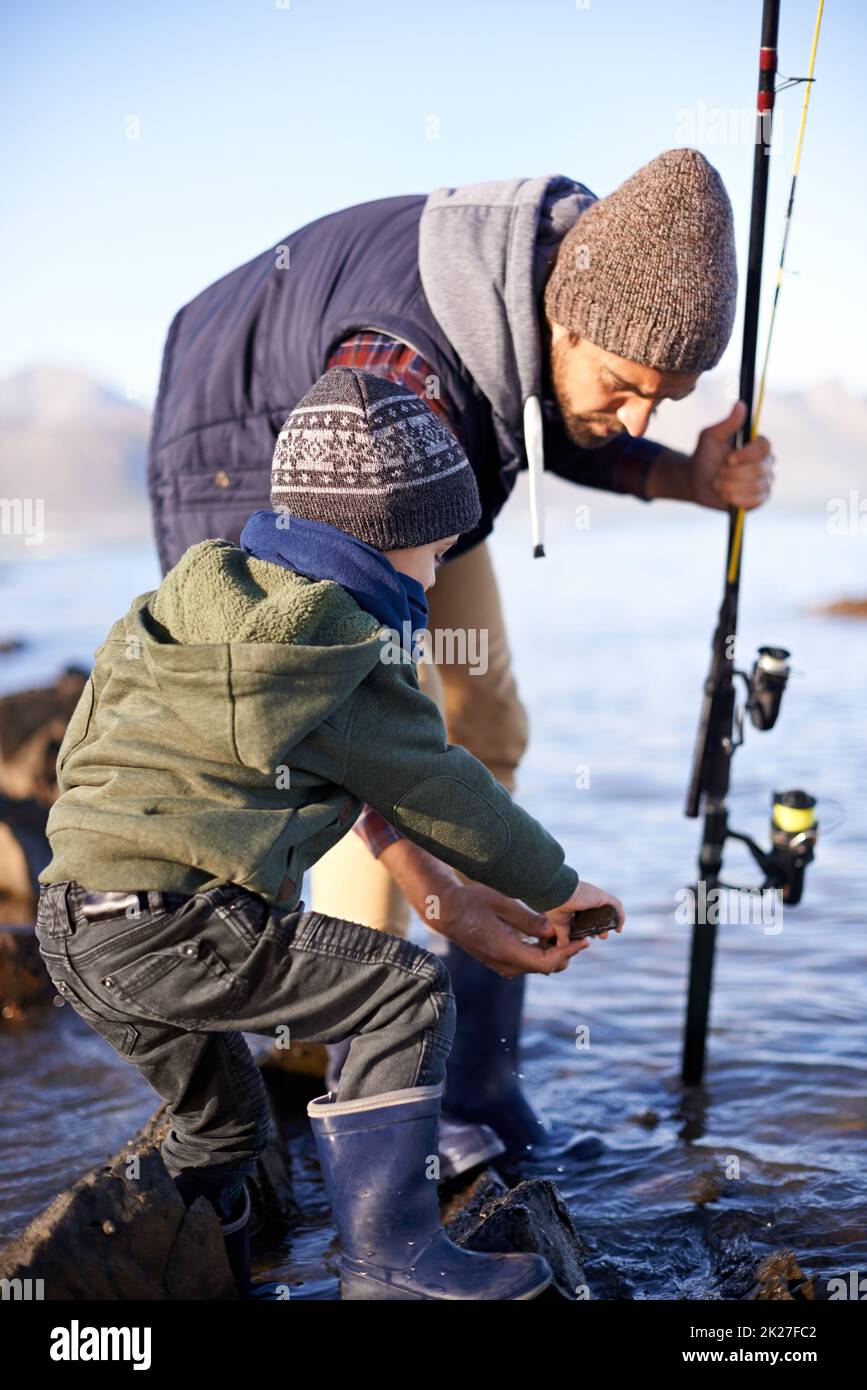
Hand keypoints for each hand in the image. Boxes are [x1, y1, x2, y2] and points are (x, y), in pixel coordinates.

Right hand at [436, 879, 590, 977]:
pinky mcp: (497, 960)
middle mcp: (504, 964)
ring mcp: (499, 964)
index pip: (547, 962)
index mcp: (507, 951)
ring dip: (552, 952)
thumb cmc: (472, 901)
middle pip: (545, 968)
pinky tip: (544, 934)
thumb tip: (554, 930)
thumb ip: (530, 920)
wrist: (444, 909)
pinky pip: (525, 961)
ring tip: (564, 931)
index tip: (584, 941)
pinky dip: (539, 951)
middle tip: (578, 934)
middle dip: (564, 953)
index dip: (569, 952)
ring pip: (535, 965)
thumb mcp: (504, 903)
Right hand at [544, 879, 625, 942]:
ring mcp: (595, 897)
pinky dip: (619, 916)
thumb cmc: (555, 906)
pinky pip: (616, 906)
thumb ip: (563, 934)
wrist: (556, 894)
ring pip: (607, 910)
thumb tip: (561, 946)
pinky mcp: (602, 896)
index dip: (590, 926)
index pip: (588, 915)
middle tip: (599, 937)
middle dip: (600, 927)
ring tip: (604, 936)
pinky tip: (618, 927)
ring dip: (608, 923)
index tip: (590, 937)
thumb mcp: (559, 924)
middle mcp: (587, 898)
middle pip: (598, 913)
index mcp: (577, 902)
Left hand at [689, 399, 773, 511]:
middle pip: (760, 469)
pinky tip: (726, 496)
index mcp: (757, 444)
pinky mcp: (760, 499)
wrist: (697, 482)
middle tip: (718, 473)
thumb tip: (740, 404)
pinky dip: (737, 499)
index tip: (729, 458)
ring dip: (731, 487)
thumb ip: (727, 423)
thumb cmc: (705, 456)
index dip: (747, 454)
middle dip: (734, 474)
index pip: (764, 446)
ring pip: (756, 486)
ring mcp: (765, 481)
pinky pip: (756, 501)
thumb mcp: (711, 437)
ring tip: (717, 484)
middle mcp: (766, 462)